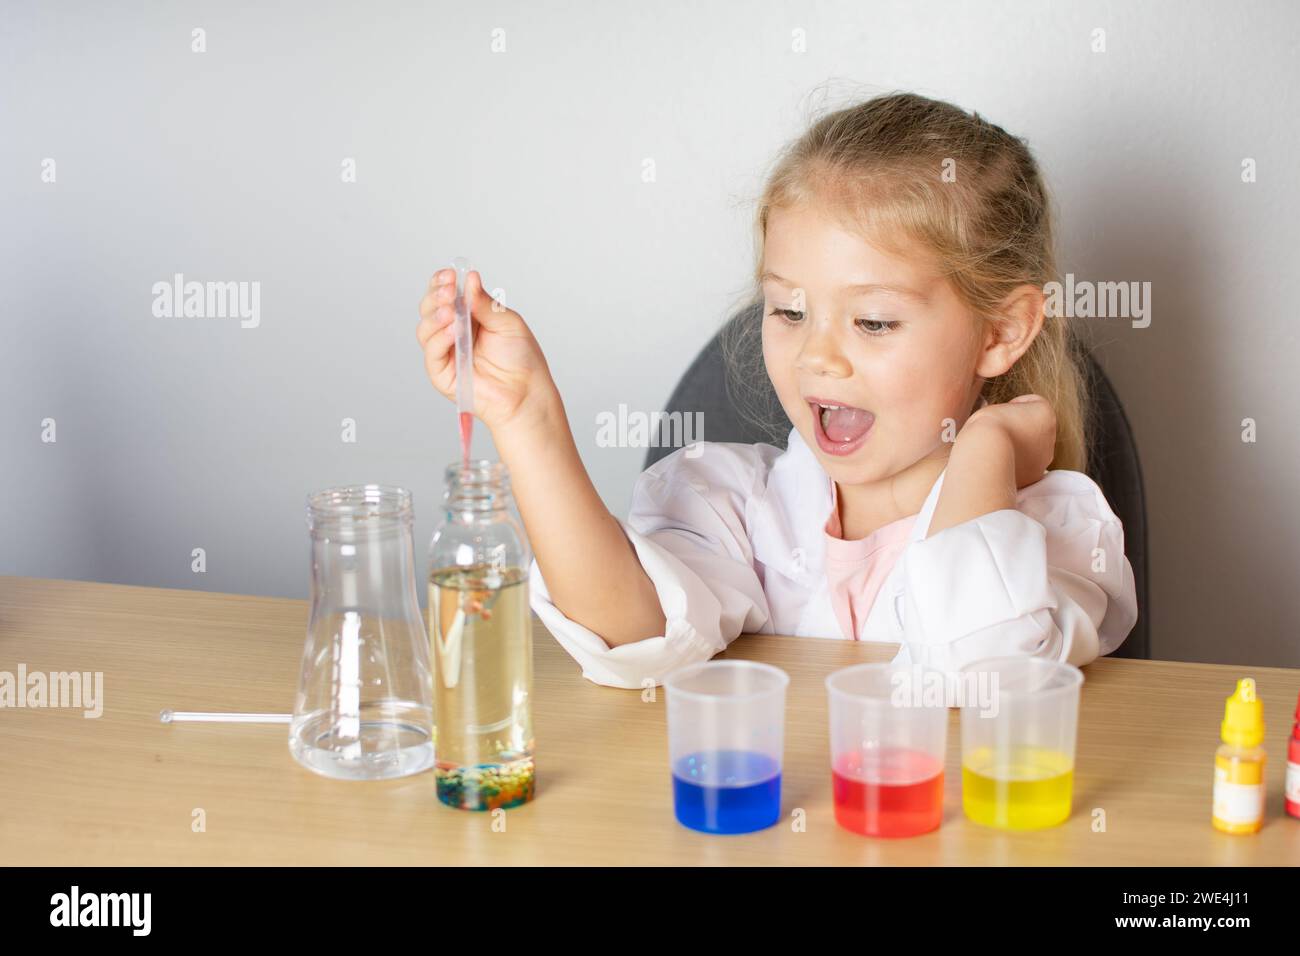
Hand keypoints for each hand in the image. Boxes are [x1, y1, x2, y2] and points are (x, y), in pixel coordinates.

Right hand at [417, 269, 558, 433]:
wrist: (526, 391)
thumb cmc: (521, 359)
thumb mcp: (507, 322)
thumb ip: (485, 303)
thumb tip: (469, 278)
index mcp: (468, 316)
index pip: (445, 294)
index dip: (442, 282)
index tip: (449, 274)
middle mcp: (453, 332)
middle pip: (429, 308)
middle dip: (435, 296)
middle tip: (449, 291)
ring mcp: (446, 352)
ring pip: (424, 328)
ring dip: (435, 316)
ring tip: (452, 312)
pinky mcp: (442, 373)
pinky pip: (432, 351)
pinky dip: (439, 338)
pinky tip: (454, 330)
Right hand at [959, 394, 1056, 488]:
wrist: (983, 456)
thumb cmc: (986, 429)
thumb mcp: (996, 408)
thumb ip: (1007, 414)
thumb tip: (1006, 426)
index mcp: (1044, 413)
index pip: (1033, 403)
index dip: (1015, 405)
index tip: (1002, 413)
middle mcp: (1050, 436)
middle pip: (1036, 428)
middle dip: (1021, 429)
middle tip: (999, 432)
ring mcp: (1044, 458)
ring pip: (1032, 449)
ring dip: (1019, 447)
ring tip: (997, 448)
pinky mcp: (1034, 476)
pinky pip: (1026, 466)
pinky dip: (1016, 464)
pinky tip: (1000, 461)